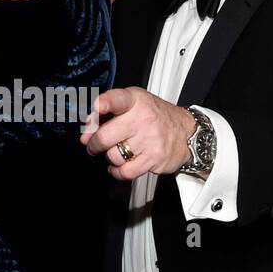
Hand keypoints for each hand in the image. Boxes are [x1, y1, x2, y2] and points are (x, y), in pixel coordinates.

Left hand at [79, 87, 195, 179]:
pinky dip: (117, 171)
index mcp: (135, 100)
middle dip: (93, 144)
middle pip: (105, 137)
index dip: (105, 103)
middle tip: (93, 145)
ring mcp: (149, 139)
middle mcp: (142, 118)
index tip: (97, 107)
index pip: (117, 99)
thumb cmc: (155, 117)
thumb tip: (85, 136)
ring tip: (117, 151)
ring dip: (109, 157)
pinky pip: (125, 171)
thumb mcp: (134, 105)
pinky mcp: (154, 158)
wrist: (187, 133)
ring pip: (113, 156)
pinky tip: (120, 165)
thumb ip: (106, 115)